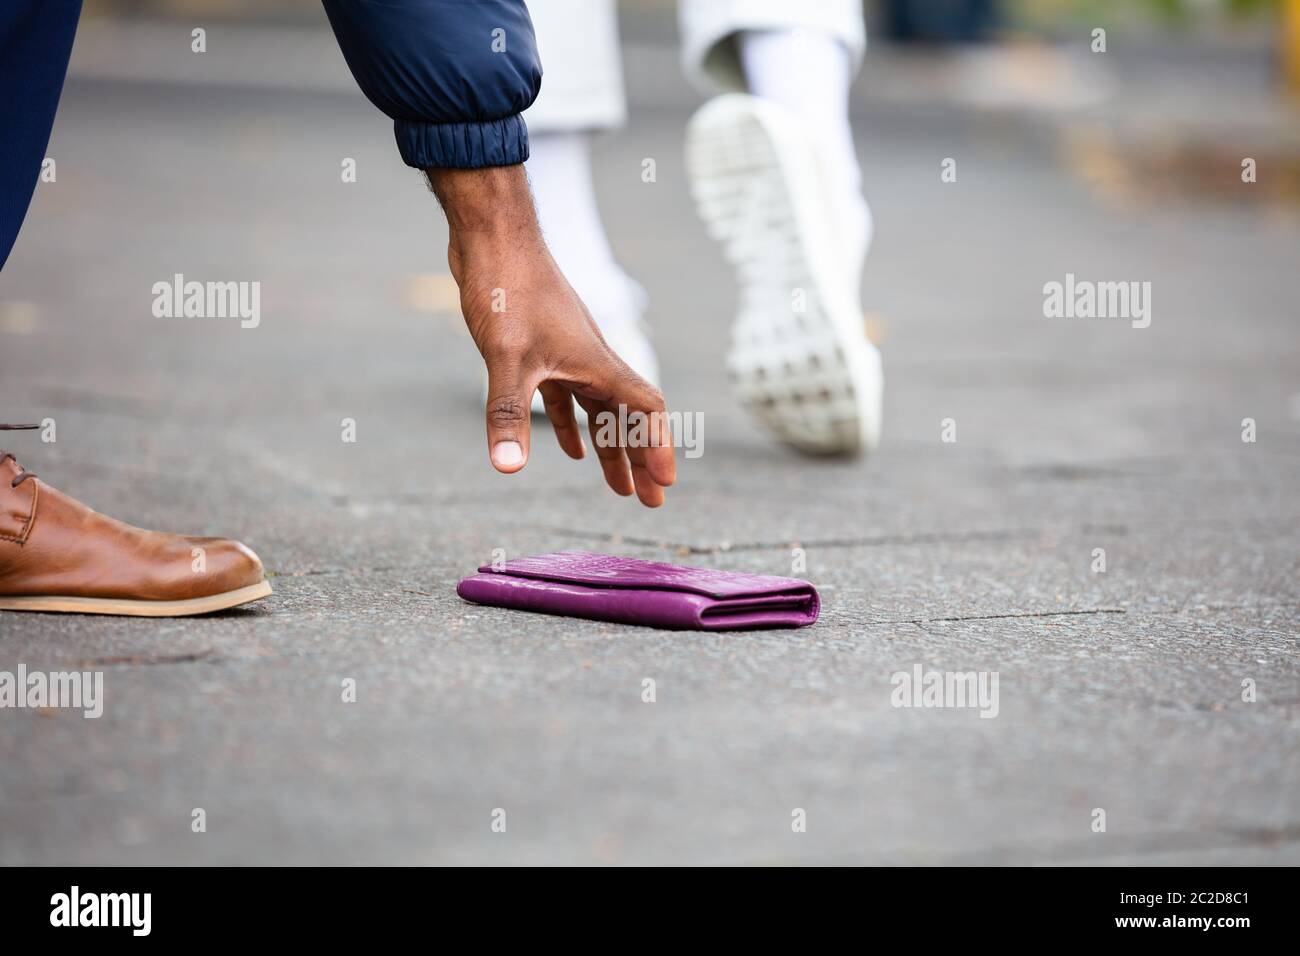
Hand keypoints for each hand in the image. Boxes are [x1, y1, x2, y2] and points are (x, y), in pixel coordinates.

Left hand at [428, 166, 675, 506]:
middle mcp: (591, 359)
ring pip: (600, 411)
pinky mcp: (541, 347)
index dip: (658, 448)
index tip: (664, 484)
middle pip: (627, 419)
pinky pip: (568, 396)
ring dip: (609, 449)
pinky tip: (568, 451)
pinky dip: (573, 425)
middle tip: (650, 503)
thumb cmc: (508, 288)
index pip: (645, 411)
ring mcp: (567, 353)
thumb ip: (509, 413)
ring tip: (618, 488)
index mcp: (596, 363)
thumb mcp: (506, 358)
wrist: (492, 235)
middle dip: (640, 462)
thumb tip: (508, 468)